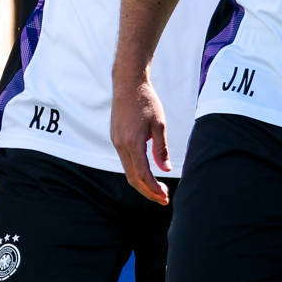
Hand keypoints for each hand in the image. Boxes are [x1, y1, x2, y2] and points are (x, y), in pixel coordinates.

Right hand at [111, 76, 170, 204]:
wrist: (128, 83)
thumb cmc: (146, 101)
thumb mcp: (159, 124)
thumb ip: (161, 148)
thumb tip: (165, 169)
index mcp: (132, 143)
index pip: (142, 175)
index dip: (153, 189)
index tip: (165, 197)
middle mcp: (121, 145)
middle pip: (132, 178)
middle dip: (148, 191)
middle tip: (163, 198)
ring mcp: (116, 142)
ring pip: (127, 170)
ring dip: (142, 182)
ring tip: (157, 189)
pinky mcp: (115, 137)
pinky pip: (125, 160)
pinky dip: (136, 170)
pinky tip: (147, 171)